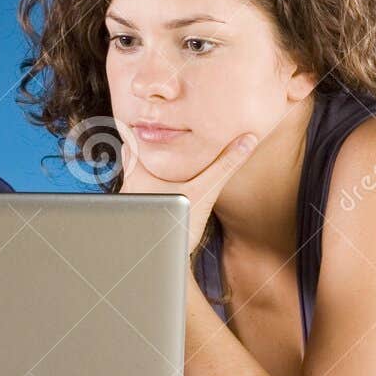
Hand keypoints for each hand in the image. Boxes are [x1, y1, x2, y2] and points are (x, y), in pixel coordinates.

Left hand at [118, 132, 257, 254]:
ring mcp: (127, 196)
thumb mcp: (205, 191)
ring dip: (144, 161)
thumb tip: (248, 139)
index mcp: (140, 169)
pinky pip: (134, 186)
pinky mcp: (133, 210)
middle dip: (144, 141)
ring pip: (132, 169)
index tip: (151, 113)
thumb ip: (225, 164)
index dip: (140, 122)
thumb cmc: (177, 228)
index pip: (131, 134)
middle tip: (160, 127)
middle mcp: (128, 180)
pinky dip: (144, 179)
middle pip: (131, 149)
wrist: (163, 262)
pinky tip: (161, 181)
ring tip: (163, 153)